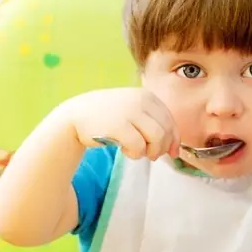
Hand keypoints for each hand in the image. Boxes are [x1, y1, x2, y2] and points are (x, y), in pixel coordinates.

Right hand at [62, 88, 179, 159]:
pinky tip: (125, 150)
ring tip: (138, 153)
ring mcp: (130, 111)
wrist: (76, 116)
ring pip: (157, 138)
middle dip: (161, 148)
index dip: (174, 139)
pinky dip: (135, 153)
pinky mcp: (119, 125)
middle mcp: (141, 100)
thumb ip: (153, 124)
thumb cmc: (107, 117)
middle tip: (150, 155)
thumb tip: (175, 150)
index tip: (171, 152)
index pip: (170, 120)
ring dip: (150, 151)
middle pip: (166, 131)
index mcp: (147, 96)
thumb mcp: (133, 112)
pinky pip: (139, 146)